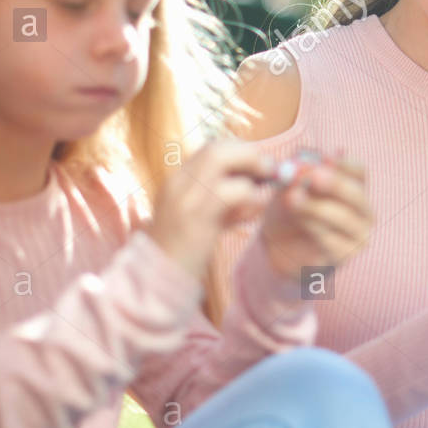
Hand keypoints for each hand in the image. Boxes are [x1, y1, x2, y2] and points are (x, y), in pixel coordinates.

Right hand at [149, 140, 273, 278]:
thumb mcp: (199, 218)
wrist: (156, 279)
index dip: (241, 152)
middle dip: (249, 153)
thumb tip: (254, 183)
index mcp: (177, 181)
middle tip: (270, 170)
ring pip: (219, 158)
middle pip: (215, 148)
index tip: (260, 166)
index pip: (211, 150)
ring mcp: (182, 196)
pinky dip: (250, 195)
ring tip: (265, 187)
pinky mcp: (193, 216)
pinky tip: (256, 210)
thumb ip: (221, 200)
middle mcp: (177, 183)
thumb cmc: (183, 253)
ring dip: (250, 166)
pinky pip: (229, 191)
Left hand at [259, 154, 372, 280]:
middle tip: (314, 176)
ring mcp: (359, 234)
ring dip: (316, 206)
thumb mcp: (292, 183)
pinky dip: (313, 228)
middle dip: (335, 184)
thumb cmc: (291, 207)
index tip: (323, 158)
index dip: (343, 164)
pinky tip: (299, 220)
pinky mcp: (346, 254)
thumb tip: (308, 152)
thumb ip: (301, 168)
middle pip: (357, 194)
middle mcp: (364, 209)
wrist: (281, 244)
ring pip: (343, 217)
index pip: (358, 171)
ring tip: (292, 199)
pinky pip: (332, 239)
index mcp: (355, 186)